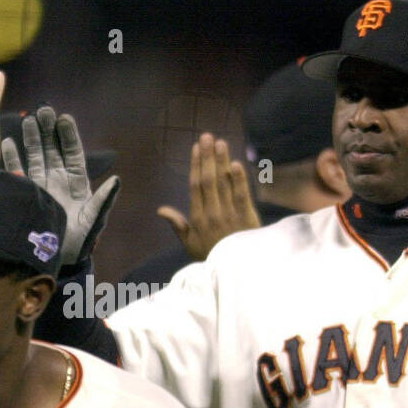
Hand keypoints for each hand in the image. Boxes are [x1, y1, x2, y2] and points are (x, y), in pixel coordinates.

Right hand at [1, 105, 119, 264]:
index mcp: (77, 183)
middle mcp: (59, 180)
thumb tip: (116, 180)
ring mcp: (41, 186)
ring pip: (36, 156)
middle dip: (48, 130)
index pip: (73, 153)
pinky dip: (12, 159)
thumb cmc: (81, 241)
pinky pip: (18, 172)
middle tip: (44, 109)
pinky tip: (8, 142)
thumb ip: (103, 200)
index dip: (69, 136)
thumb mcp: (94, 220)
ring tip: (28, 120)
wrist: (58, 259)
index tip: (64, 118)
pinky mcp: (26, 194)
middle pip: (53, 150)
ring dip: (32, 139)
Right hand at [158, 133, 258, 260]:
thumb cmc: (213, 255)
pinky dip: (239, 180)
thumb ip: (178, 225)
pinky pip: (241, 196)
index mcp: (197, 218)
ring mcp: (229, 215)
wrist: (236, 271)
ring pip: (223, 184)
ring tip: (220, 143)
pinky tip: (236, 164)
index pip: (195, 186)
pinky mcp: (247, 218)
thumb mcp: (191, 244)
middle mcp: (211, 214)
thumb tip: (161, 209)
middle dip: (207, 157)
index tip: (196, 147)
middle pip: (208, 180)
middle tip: (207, 136)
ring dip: (221, 162)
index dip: (196, 165)